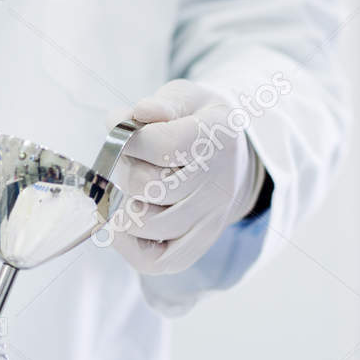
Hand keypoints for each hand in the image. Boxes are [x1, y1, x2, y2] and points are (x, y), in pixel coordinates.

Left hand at [108, 80, 265, 275]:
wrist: (234, 157)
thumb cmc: (199, 124)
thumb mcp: (186, 98)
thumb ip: (161, 103)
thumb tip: (134, 115)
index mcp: (219, 138)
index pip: (161, 146)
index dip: (130, 139)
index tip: (126, 131)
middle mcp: (219, 184)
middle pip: (149, 187)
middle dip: (128, 170)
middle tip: (134, 159)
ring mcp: (211, 219)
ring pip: (148, 224)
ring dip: (126, 204)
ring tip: (135, 187)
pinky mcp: (199, 245)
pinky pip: (156, 262)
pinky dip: (130, 246)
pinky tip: (125, 223)